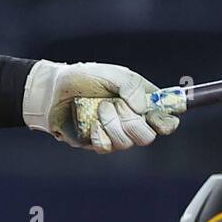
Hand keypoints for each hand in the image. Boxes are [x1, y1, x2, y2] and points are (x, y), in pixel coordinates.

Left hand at [22, 60, 179, 152]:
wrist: (53, 90)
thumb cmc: (84, 78)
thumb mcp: (113, 74)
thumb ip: (132, 86)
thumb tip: (143, 109)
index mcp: (143, 104)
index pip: (167, 121)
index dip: (166, 123)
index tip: (153, 116)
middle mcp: (132, 121)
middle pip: (148, 137)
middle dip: (132, 121)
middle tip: (114, 105)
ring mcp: (115, 134)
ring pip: (127, 143)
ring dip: (112, 124)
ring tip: (99, 108)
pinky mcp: (97, 142)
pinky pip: (107, 147)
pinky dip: (99, 134)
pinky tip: (91, 122)